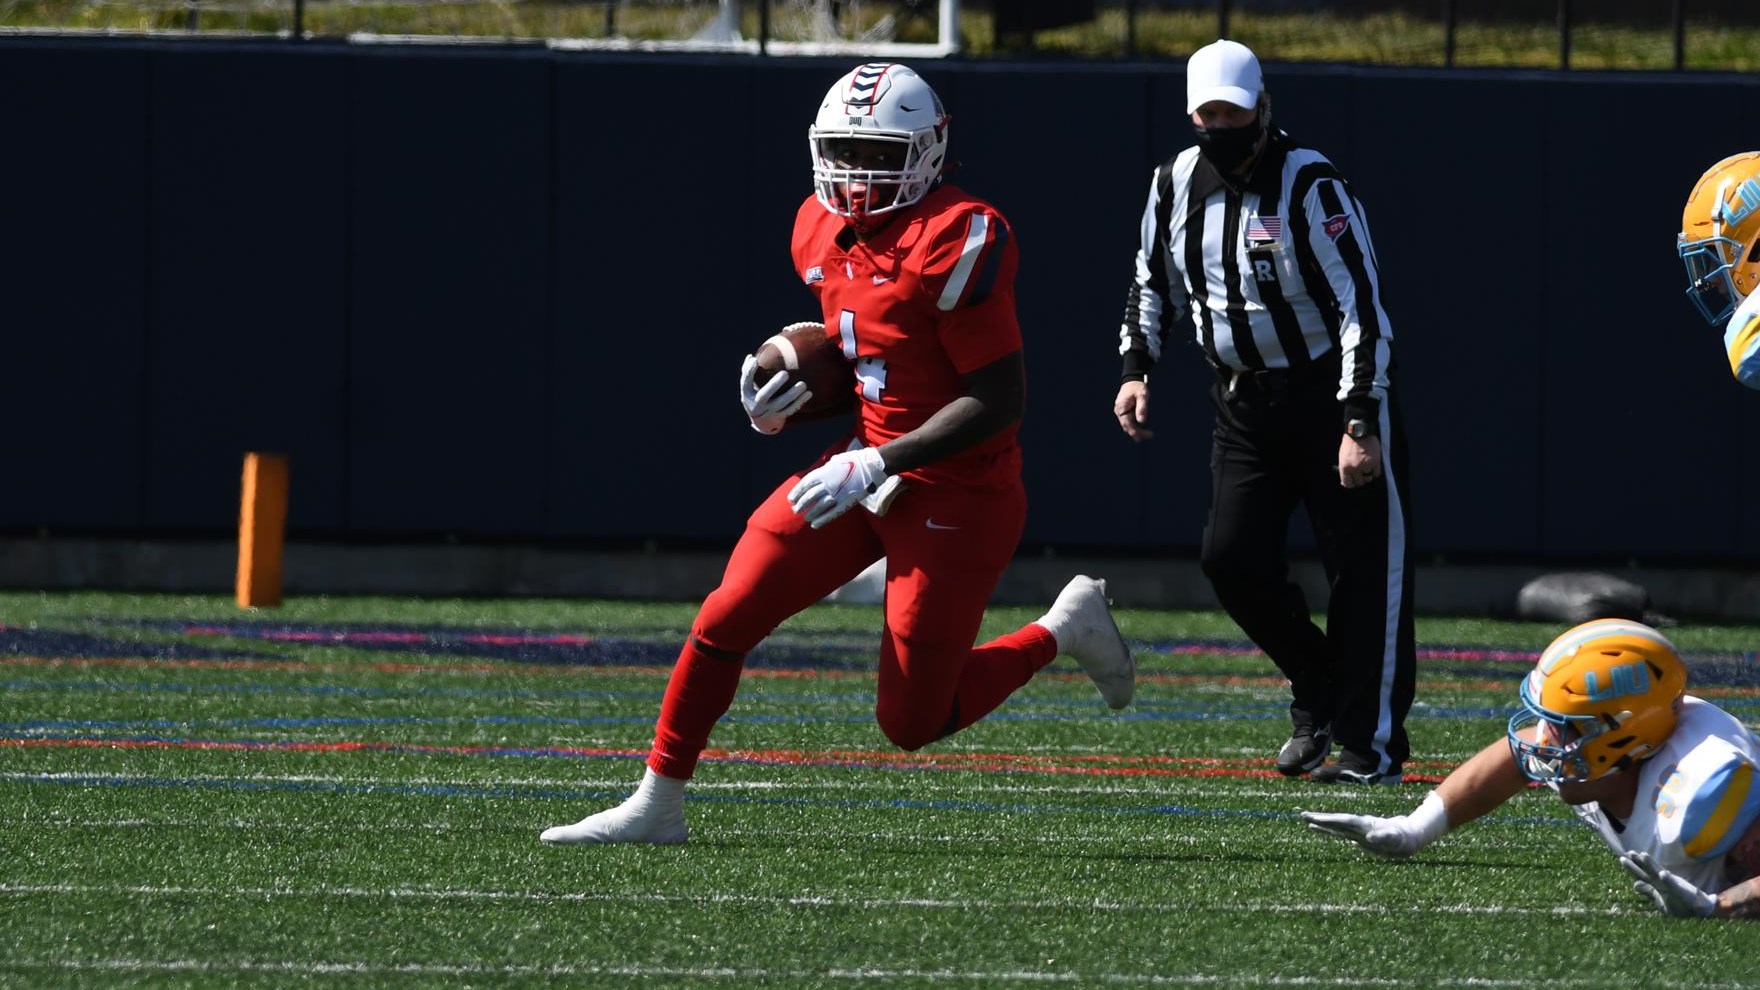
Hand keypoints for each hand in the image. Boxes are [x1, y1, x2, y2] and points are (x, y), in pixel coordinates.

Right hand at [740, 354, 811, 434]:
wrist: (760, 420)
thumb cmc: (754, 395)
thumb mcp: (748, 386)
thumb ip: (748, 372)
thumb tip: (751, 357)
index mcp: (747, 395)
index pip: (746, 382)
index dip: (749, 372)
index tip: (755, 360)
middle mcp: (757, 405)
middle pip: (764, 395)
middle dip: (774, 384)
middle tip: (785, 373)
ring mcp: (769, 412)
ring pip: (781, 404)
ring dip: (793, 395)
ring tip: (803, 384)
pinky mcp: (780, 417)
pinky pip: (791, 409)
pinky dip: (800, 402)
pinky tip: (809, 393)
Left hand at [788, 447, 888, 528]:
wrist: (872, 466)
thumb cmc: (855, 460)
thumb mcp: (836, 460)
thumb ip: (826, 468)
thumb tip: (820, 471)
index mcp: (824, 472)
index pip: (805, 484)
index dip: (796, 493)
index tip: (791, 499)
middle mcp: (827, 484)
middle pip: (809, 497)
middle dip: (801, 504)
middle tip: (795, 510)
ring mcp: (837, 495)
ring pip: (818, 507)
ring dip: (810, 513)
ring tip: (805, 517)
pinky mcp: (846, 503)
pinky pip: (831, 514)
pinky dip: (822, 520)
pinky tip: (814, 525)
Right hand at [1114, 381, 1153, 440]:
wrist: (1132, 380)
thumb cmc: (1137, 387)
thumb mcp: (1142, 396)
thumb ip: (1141, 408)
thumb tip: (1141, 422)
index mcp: (1121, 407)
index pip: (1127, 424)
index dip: (1137, 431)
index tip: (1147, 434)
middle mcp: (1119, 411)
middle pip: (1127, 426)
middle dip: (1138, 433)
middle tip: (1150, 435)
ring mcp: (1121, 412)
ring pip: (1128, 425)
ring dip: (1137, 430)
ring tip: (1148, 435)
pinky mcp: (1124, 411)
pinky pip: (1129, 421)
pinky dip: (1135, 426)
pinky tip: (1142, 429)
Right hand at [1300, 810, 1423, 859]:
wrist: (1409, 837)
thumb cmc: (1403, 838)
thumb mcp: (1395, 838)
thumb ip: (1383, 836)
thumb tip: (1369, 837)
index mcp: (1364, 824)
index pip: (1343, 821)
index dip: (1328, 820)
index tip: (1313, 818)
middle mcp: (1359, 825)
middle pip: (1336, 821)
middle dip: (1319, 819)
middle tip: (1302, 815)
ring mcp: (1358, 831)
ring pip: (1336, 826)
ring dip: (1322, 824)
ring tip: (1307, 821)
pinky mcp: (1359, 836)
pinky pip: (1341, 833)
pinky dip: (1330, 831)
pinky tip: (1321, 830)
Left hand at [1338, 433, 1381, 487]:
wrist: (1359, 432)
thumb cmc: (1350, 443)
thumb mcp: (1342, 456)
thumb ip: (1345, 468)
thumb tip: (1346, 479)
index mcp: (1344, 467)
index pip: (1347, 483)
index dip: (1351, 484)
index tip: (1353, 482)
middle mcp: (1354, 468)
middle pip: (1359, 482)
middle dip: (1360, 480)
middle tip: (1362, 476)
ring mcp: (1365, 466)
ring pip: (1368, 478)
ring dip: (1368, 475)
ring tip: (1367, 468)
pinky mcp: (1375, 462)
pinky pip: (1376, 473)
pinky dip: (1375, 471)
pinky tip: (1373, 467)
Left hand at [1620, 851, 1718, 917]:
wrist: (1699, 909)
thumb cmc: (1679, 903)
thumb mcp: (1661, 899)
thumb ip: (1649, 892)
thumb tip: (1635, 885)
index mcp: (1656, 885)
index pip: (1641, 874)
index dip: (1632, 867)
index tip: (1622, 857)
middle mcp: (1662, 882)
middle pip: (1647, 871)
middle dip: (1637, 862)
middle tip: (1628, 852)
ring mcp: (1671, 884)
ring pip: (1659, 873)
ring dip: (1651, 864)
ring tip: (1643, 855)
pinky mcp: (1681, 890)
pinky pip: (1673, 885)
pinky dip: (1668, 880)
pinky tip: (1663, 874)